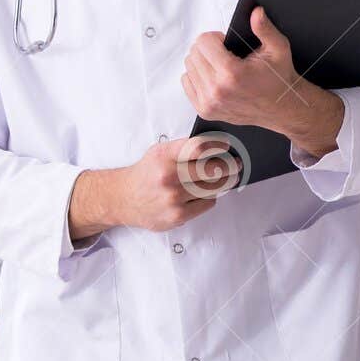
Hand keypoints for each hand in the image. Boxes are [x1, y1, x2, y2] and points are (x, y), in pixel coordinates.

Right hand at [69, 135, 240, 235]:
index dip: (219, 145)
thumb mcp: (159, 152)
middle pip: (214, 169)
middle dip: (230, 166)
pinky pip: (207, 203)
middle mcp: (168, 176)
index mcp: (164, 156)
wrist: (123, 198)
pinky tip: (198, 194)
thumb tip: (218, 148)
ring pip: (213, 188)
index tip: (228, 145)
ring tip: (220, 179)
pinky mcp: (177, 215)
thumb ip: (184, 149)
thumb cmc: (146, 173)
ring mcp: (173, 198)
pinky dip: (208, 197)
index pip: (200, 147)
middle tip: (236, 164)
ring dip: (220, 183)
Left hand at [181, 7, 342, 158]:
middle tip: (225, 54)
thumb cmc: (278, 78)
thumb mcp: (278, 49)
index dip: (216, 38)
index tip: (226, 43)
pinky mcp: (205, 111)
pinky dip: (197, 76)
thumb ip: (264, 28)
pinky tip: (214, 77)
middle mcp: (217, 90)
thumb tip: (255, 12)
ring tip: (221, 66)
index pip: (203, 42)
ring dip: (202, 62)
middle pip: (194, 53)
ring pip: (189, 67)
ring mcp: (209, 103)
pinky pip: (186, 82)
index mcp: (232, 73)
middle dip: (208, 48)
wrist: (281, 108)